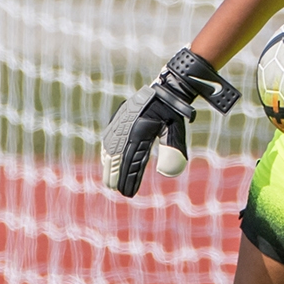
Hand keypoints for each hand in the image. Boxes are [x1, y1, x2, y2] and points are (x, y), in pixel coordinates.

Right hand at [100, 49, 240, 196]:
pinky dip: (107, 153)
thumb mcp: (176, 130)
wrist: (165, 90)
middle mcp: (127, 127)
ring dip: (109, 166)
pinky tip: (107, 162)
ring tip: (110, 182)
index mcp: (141, 131)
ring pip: (111, 149)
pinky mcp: (118, 119)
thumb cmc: (173, 112)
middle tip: (117, 190)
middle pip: (118, 158)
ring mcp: (120, 123)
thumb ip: (173, 150)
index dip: (129, 179)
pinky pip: (108, 139)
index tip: (128, 193)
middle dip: (116, 176)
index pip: (133, 162)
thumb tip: (167, 174)